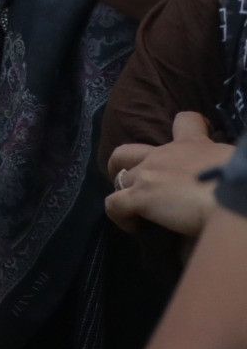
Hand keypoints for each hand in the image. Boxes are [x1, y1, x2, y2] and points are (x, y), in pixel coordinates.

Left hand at [106, 112, 231, 238]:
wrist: (235, 197)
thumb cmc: (240, 180)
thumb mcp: (235, 161)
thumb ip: (223, 161)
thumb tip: (228, 169)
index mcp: (193, 144)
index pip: (185, 121)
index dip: (181, 129)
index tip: (184, 140)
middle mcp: (164, 154)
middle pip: (127, 151)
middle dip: (122, 164)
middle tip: (133, 180)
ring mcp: (148, 174)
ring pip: (118, 178)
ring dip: (122, 192)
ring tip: (134, 209)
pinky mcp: (140, 196)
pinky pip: (114, 205)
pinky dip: (118, 216)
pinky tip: (133, 226)